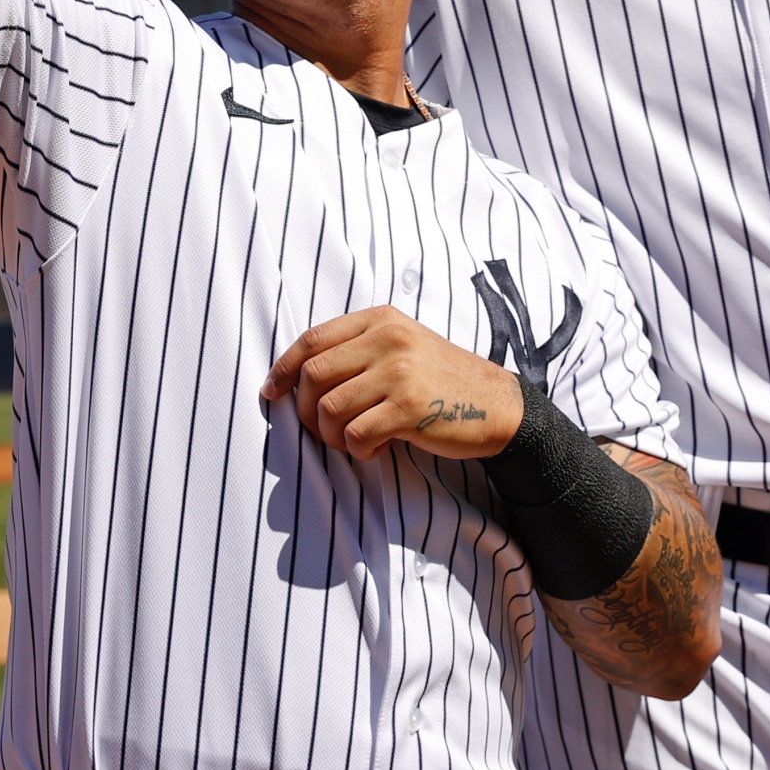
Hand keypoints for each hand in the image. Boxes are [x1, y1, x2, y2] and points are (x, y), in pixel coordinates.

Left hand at [262, 305, 524, 460]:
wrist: (497, 405)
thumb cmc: (441, 380)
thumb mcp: (402, 345)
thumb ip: (358, 349)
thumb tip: (297, 376)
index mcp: (381, 319)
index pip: (312, 339)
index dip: (283, 369)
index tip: (271, 393)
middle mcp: (388, 339)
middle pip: (313, 374)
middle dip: (306, 410)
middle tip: (321, 429)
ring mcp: (399, 372)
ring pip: (328, 408)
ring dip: (330, 435)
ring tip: (351, 441)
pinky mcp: (410, 407)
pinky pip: (355, 434)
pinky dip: (356, 450)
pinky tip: (375, 449)